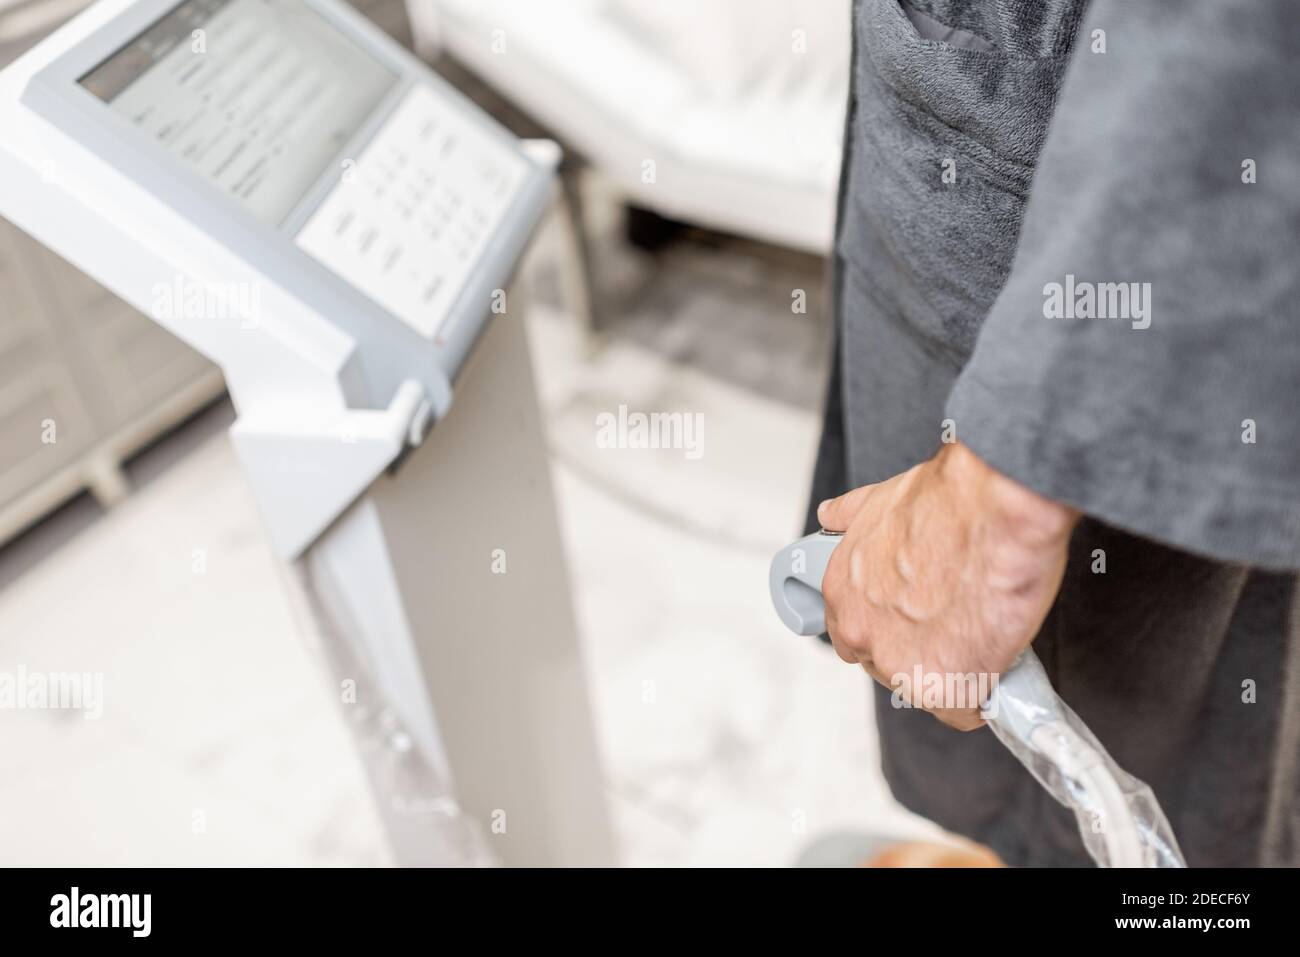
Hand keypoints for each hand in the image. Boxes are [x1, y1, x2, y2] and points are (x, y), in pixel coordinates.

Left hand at [818, 442, 1077, 729]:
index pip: (853, 633)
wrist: (993, 507)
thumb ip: (851, 517)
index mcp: (842, 591)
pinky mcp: (943, 685)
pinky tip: (996, 668)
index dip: (890, 629)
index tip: (914, 622)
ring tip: (981, 634)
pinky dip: (982, 695)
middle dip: (917, 652)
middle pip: (886, 666)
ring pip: (922, 689)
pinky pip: (962, 711)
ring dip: (950, 671)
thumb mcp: (878, 500)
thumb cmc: (948, 500)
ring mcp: (899, 664)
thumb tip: (833, 515)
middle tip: (953, 625)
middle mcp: (861, 632)